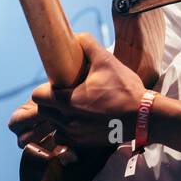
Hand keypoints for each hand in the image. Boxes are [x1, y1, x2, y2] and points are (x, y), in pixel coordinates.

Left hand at [8, 32, 145, 149]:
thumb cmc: (125, 89)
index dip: (44, 88)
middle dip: (50, 102)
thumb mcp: (107, 61)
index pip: (37, 96)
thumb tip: (78, 36)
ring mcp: (75, 134)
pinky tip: (82, 121)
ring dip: (58, 117)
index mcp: (67, 101)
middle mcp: (66, 120)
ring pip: (53, 126)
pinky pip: (66, 138)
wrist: (144, 116)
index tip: (58, 84)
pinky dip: (69, 131)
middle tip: (66, 94)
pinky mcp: (84, 143)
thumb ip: (89, 45)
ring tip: (74, 108)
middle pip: (42, 112)